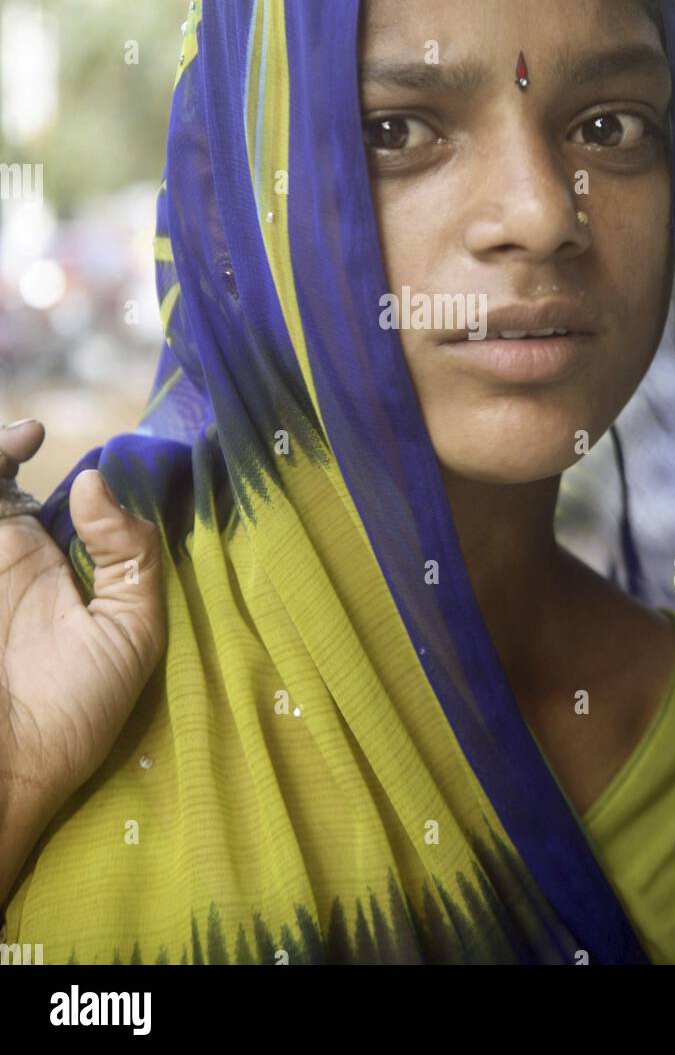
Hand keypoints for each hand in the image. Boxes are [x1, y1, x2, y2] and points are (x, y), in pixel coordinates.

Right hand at [0, 419, 164, 829]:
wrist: (11, 773)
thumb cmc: (75, 712)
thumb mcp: (131, 630)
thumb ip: (129, 554)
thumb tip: (95, 481)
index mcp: (36, 564)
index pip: (21, 489)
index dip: (20, 453)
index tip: (37, 433)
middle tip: (24, 435)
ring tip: (13, 444)